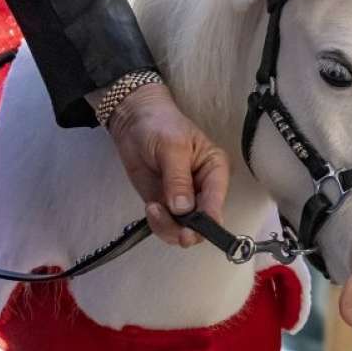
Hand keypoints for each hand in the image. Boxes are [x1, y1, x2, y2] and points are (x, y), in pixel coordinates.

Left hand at [106, 82, 228, 246]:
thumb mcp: (171, 148)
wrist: (134, 121)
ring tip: (153, 209)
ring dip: (169, 227)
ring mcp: (184, 199)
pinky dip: (158, 224)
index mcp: (215, 170)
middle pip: (204, 221)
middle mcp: (204, 188)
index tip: (193, 229)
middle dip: (188, 228)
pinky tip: (150, 208)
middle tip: (173, 227)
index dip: (208, 218)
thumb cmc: (160, 126)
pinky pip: (167, 225)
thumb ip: (178, 179)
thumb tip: (183, 209)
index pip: (217, 200)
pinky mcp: (165, 204)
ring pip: (184, 228)